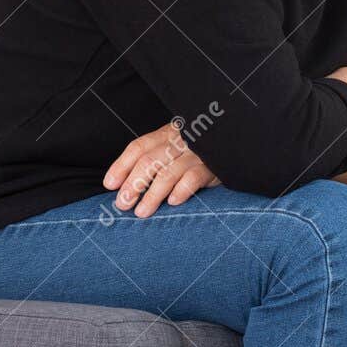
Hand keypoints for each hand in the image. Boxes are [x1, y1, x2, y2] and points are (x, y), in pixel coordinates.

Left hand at [103, 121, 220, 217]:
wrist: (238, 140)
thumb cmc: (200, 150)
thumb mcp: (177, 146)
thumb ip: (156, 157)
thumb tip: (122, 184)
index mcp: (168, 134)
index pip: (139, 147)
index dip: (121, 165)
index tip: (109, 184)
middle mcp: (181, 141)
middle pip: (149, 161)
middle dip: (133, 183)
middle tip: (122, 204)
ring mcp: (198, 153)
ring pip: (168, 173)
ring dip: (152, 195)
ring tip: (141, 212)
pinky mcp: (215, 166)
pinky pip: (194, 178)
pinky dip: (181, 191)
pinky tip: (173, 202)